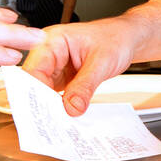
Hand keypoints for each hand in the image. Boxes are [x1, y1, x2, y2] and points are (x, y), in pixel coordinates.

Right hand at [22, 18, 138, 115]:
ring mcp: (54, 67)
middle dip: (41, 102)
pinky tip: (65, 116)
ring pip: (42, 91)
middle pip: (34, 82)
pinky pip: (54, 95)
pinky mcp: (61, 78)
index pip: (33, 69)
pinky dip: (59, 106)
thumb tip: (72, 107)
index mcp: (52, 40)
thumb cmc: (115, 38)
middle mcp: (49, 53)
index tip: (45, 111)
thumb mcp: (102, 62)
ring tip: (60, 121)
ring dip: (50, 106)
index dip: (35, 92)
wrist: (127, 39)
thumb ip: (85, 86)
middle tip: (52, 121)